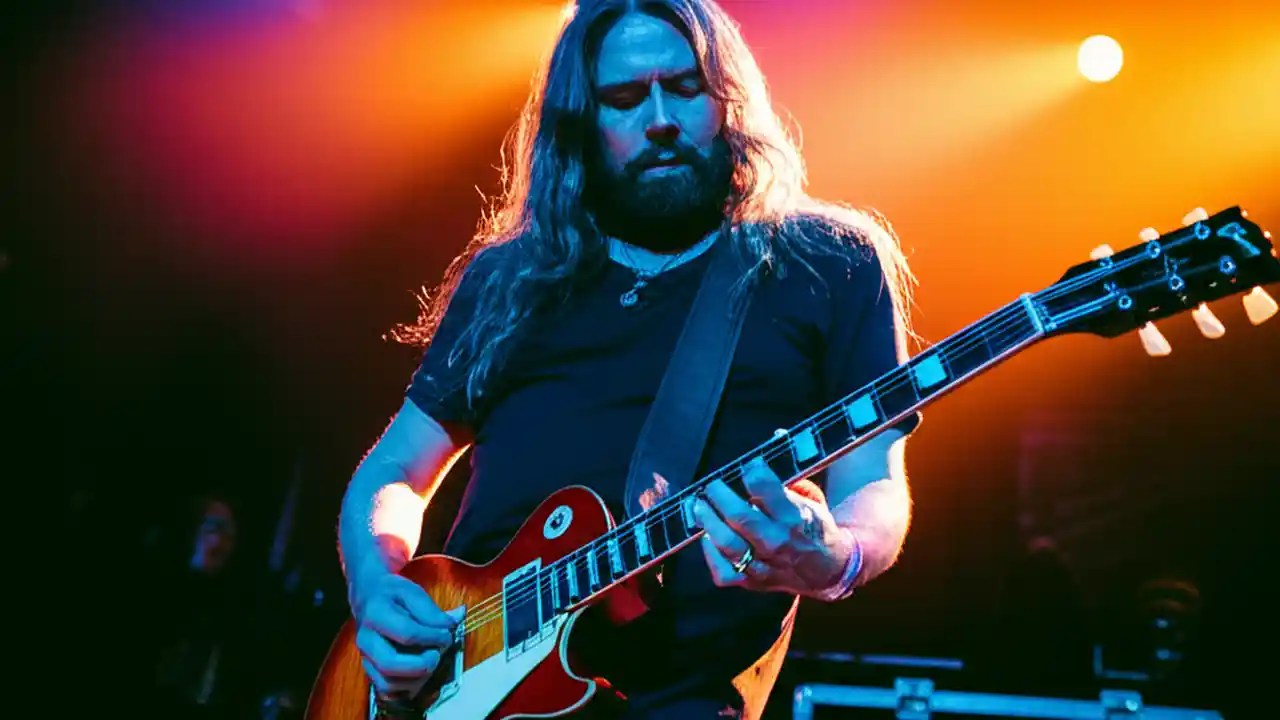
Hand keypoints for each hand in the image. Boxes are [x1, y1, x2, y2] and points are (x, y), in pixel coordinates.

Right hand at [351, 571, 464, 697]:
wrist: (367, 596)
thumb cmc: (392, 593)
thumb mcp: (411, 591)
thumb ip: (431, 609)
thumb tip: (454, 622)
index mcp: (376, 614)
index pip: (407, 633)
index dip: (433, 637)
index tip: (447, 634)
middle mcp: (366, 640)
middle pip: (390, 664)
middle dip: (422, 665)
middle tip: (437, 654)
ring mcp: (365, 658)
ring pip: (387, 683)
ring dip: (416, 680)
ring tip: (430, 664)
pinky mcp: (369, 670)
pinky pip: (386, 691)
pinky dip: (406, 689)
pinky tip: (420, 676)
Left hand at [693, 458, 855, 597]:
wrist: (826, 570)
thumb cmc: (813, 528)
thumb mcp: (810, 500)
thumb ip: (789, 473)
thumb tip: (776, 435)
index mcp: (795, 517)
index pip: (766, 490)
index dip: (752, 473)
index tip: (747, 465)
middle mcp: (778, 542)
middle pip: (740, 517)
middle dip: (719, 496)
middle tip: (712, 486)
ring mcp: (764, 565)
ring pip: (728, 544)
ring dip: (708, 522)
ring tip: (700, 507)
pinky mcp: (752, 581)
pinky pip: (723, 572)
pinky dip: (711, 555)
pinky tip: (707, 538)